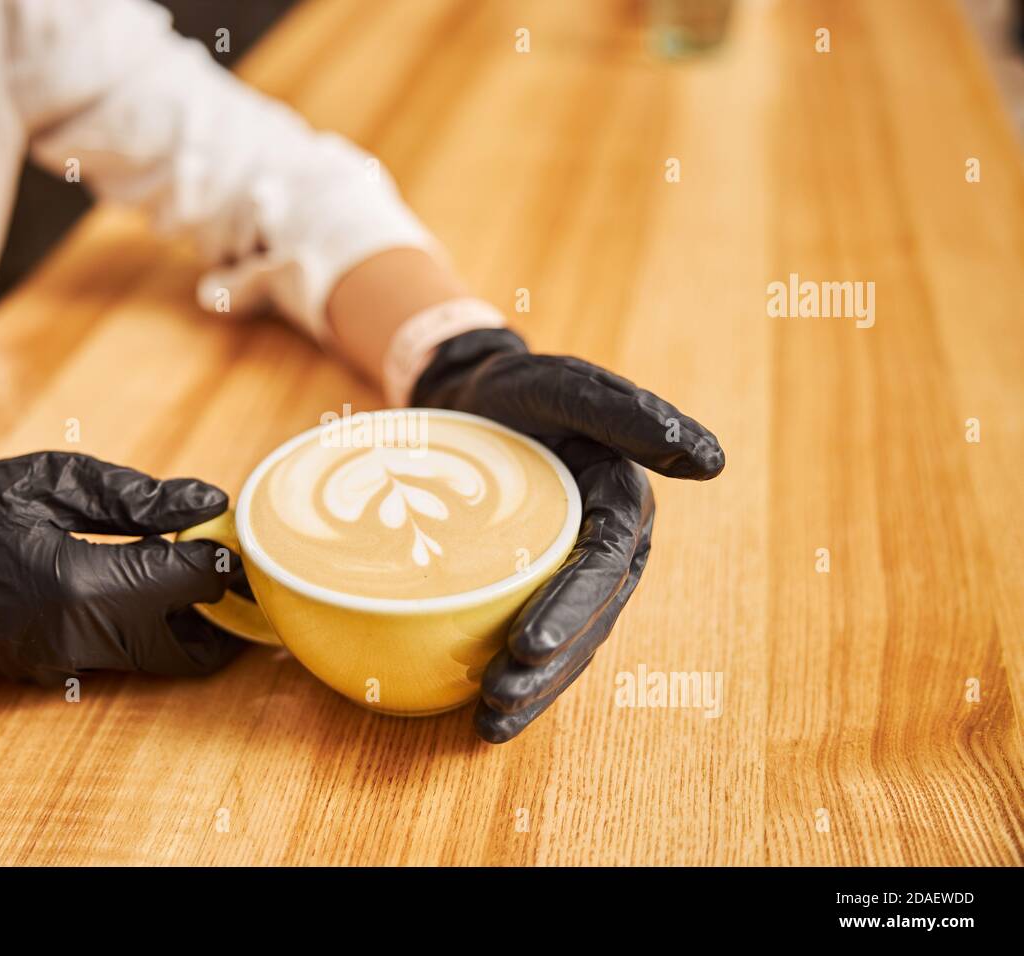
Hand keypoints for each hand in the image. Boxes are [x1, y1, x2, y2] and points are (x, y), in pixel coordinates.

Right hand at [0, 452, 239, 683]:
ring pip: (158, 659)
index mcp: (79, 583)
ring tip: (195, 570)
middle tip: (232, 565)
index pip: (187, 582)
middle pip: (188, 644)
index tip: (238, 531)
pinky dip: (147, 629)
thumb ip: (136, 495)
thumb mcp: (50, 479)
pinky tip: (143, 585)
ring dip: (189, 624)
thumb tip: (208, 499)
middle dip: (222, 610)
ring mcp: (61, 665)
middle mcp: (77, 638)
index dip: (224, 558)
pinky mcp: (49, 675)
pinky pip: (121, 658)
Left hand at [413, 329, 724, 741]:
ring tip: (491, 723)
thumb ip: (625, 415)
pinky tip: (488, 718)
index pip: (602, 565)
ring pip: (570, 641)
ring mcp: (579, 571)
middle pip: (588, 617)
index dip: (571, 608)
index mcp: (624, 501)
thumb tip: (711, 460)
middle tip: (499, 695)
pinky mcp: (547, 586)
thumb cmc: (519, 389)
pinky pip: (545, 638)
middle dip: (549, 665)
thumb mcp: (565, 386)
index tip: (528, 644)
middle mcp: (611, 544)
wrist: (472, 396)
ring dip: (537, 688)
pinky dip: (524, 680)